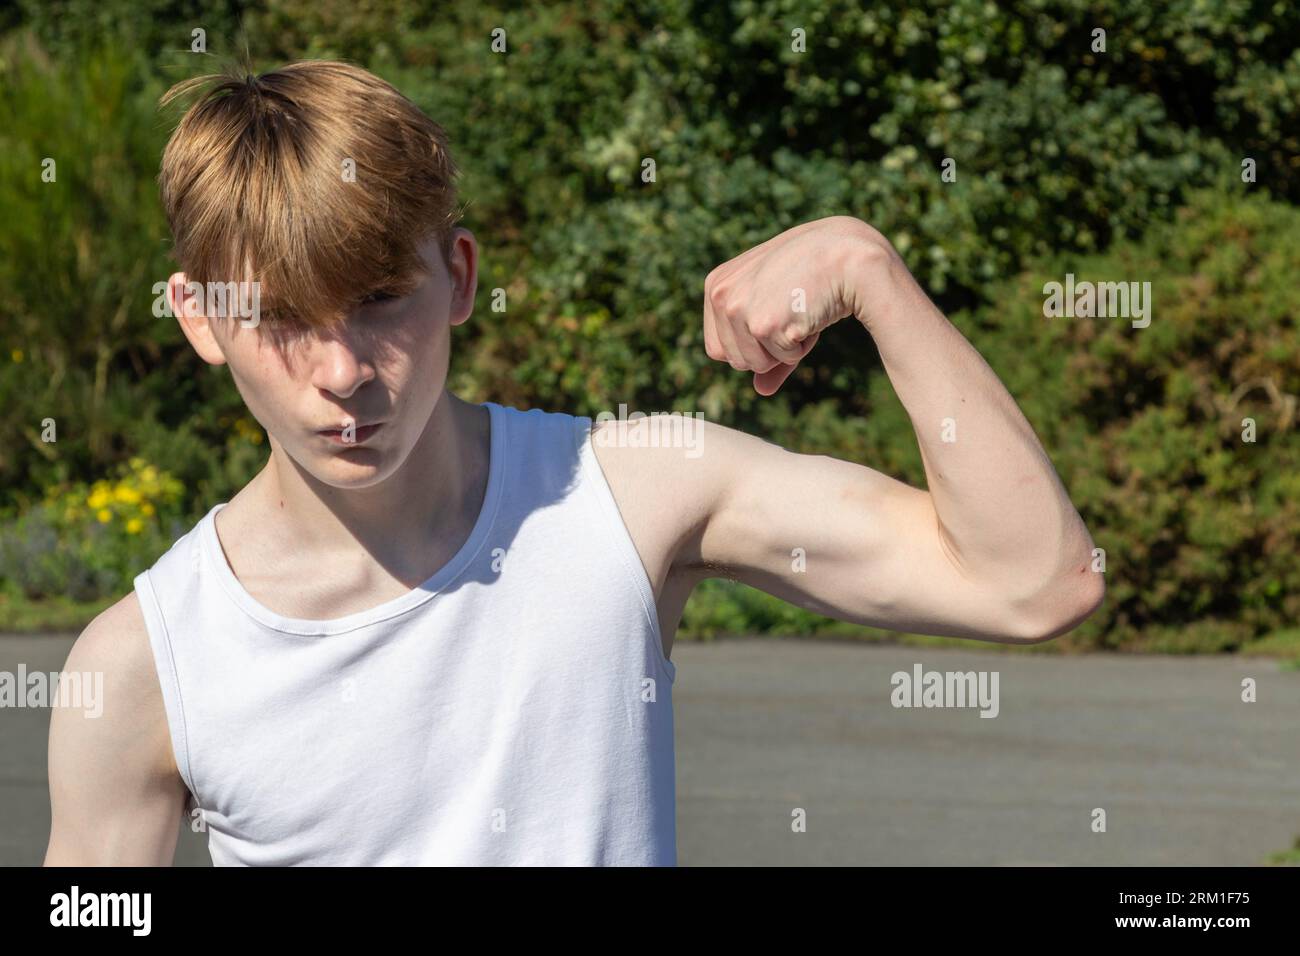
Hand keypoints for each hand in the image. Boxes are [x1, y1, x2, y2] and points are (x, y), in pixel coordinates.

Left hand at [702, 216, 891, 394]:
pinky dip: (802, 346)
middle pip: (736, 361)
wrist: (846, 252)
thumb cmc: (812, 276)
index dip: (751, 346)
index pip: (718, 349)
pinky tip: (809, 312)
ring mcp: (739, 310)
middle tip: (790, 311)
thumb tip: (760, 390)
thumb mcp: (777, 303)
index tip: (774, 316)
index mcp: (716, 285)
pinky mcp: (763, 324)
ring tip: (798, 310)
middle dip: (768, 350)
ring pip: (757, 365)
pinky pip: (783, 359)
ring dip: (785, 349)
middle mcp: (721, 296)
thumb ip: (762, 346)